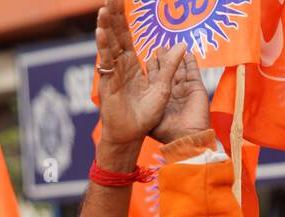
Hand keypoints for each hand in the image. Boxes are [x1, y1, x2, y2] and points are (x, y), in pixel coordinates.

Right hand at [94, 1, 202, 156]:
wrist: (133, 136)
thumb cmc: (146, 116)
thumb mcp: (164, 88)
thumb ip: (171, 66)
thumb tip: (183, 45)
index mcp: (132, 65)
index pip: (126, 36)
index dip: (123, 19)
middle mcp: (119, 66)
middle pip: (115, 35)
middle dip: (113, 15)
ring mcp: (112, 73)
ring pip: (108, 45)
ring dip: (106, 26)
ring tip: (104, 9)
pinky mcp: (107, 83)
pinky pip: (106, 62)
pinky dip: (103, 47)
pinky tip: (101, 32)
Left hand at [148, 44, 209, 145]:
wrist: (187, 139)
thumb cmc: (167, 133)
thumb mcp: (150, 116)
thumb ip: (141, 107)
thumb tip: (127, 102)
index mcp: (160, 98)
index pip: (154, 77)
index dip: (151, 66)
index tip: (148, 55)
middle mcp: (172, 92)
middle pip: (167, 70)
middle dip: (163, 58)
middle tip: (160, 46)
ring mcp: (185, 89)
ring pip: (179, 68)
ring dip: (175, 57)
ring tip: (172, 45)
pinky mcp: (196, 88)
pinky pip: (193, 70)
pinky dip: (190, 61)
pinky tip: (186, 51)